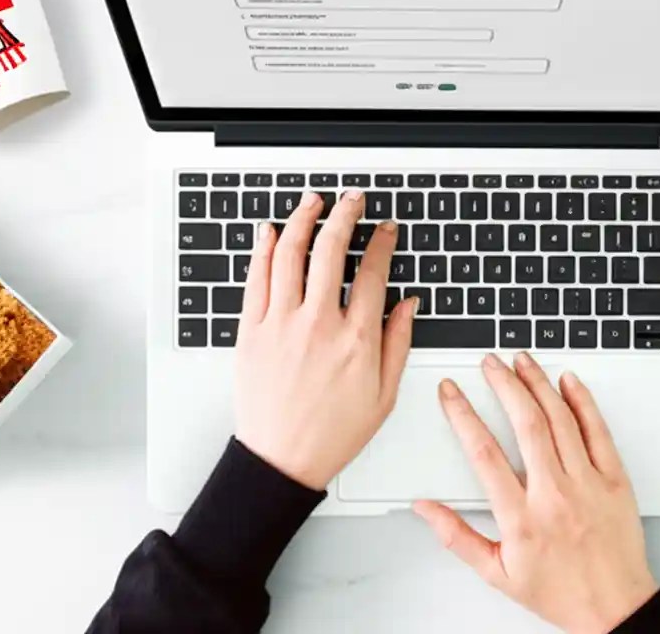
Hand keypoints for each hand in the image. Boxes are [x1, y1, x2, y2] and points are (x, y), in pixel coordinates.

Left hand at [234, 190, 417, 489]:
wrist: (281, 460)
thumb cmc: (332, 433)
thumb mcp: (383, 394)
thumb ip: (397, 342)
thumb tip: (408, 303)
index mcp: (356, 339)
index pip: (373, 272)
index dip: (382, 243)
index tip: (385, 230)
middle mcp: (318, 323)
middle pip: (331, 250)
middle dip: (345, 215)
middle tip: (351, 200)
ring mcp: (281, 324)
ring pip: (290, 254)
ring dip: (302, 219)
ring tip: (312, 202)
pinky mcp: (251, 331)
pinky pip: (256, 279)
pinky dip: (263, 249)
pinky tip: (270, 231)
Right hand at [414, 353, 657, 633]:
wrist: (615, 608)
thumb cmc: (559, 591)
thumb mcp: (496, 572)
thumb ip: (456, 536)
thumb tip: (425, 509)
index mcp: (521, 518)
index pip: (483, 452)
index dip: (462, 414)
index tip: (451, 392)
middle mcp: (555, 496)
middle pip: (525, 423)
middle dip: (503, 384)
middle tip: (489, 363)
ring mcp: (588, 485)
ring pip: (561, 420)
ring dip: (538, 384)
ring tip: (522, 362)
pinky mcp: (616, 481)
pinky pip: (598, 432)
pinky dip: (583, 402)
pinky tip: (569, 382)